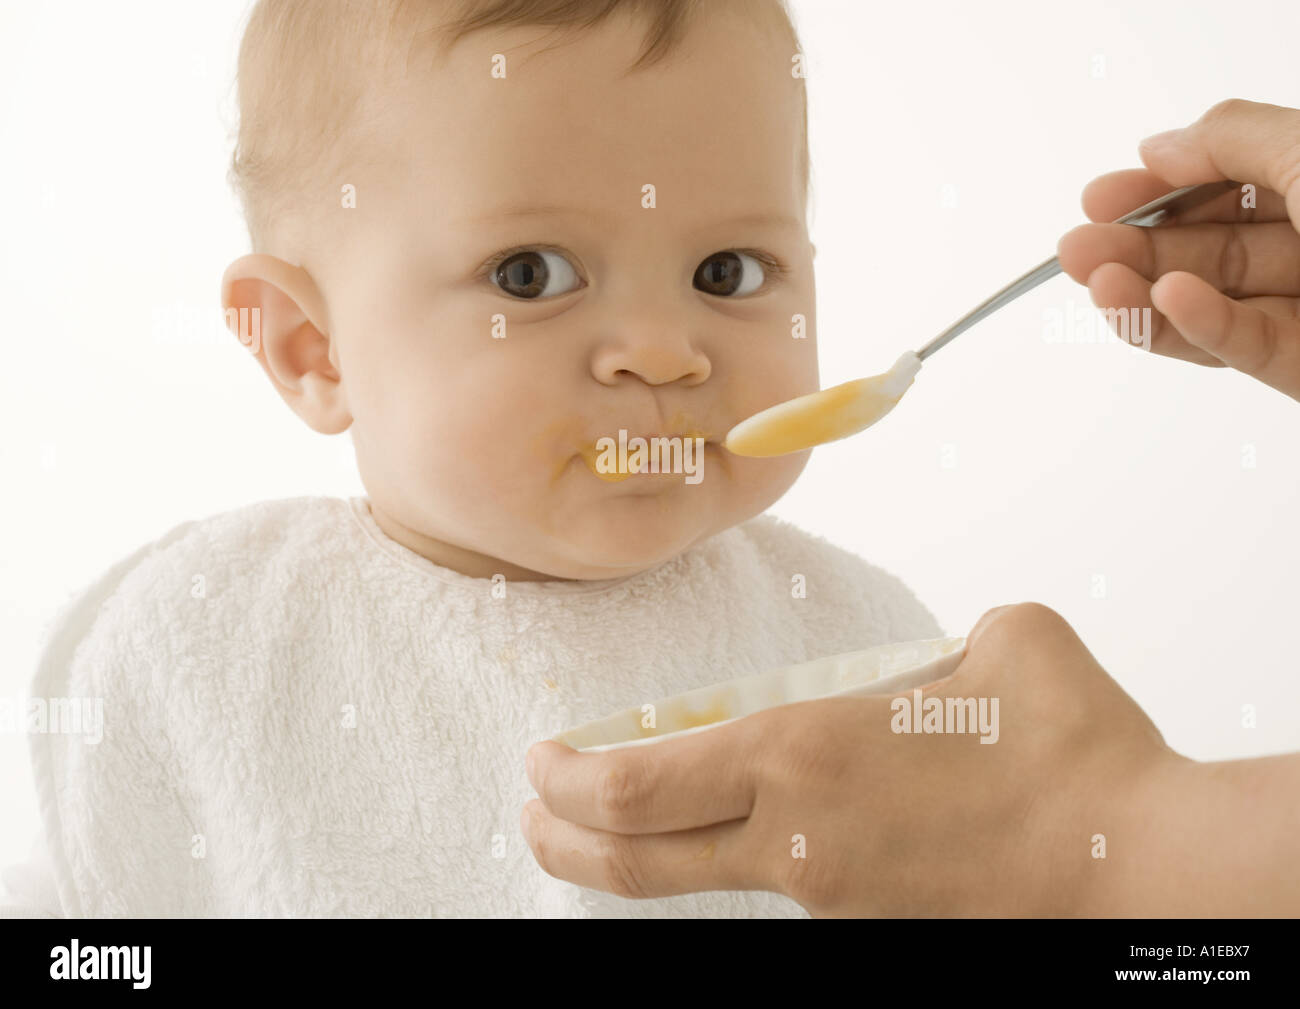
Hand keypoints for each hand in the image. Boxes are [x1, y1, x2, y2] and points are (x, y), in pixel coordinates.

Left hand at [522, 603, 1181, 915]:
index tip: (541, 762)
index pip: (636, 787)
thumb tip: (951, 661)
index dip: (569, 781)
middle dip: (564, 839)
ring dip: (648, 854)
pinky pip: (783, 885)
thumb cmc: (1069, 744)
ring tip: (623, 828)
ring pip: (705, 880)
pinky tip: (767, 830)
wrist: (1137, 865)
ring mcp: (828, 894)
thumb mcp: (1004, 643)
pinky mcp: (870, 922)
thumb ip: (947, 642)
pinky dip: (744, 858)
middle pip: (636, 861)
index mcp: (799, 758)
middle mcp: (793, 839)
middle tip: (532, 816)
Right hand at [1057, 99, 1299, 400]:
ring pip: (1212, 306)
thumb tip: (1158, 149)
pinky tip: (1167, 301)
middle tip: (1073, 252)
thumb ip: (1233, 139)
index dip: (1158, 194)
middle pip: (1206, 253)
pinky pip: (1245, 347)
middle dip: (1134, 250)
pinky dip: (1201, 326)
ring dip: (1148, 296)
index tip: (1099, 198)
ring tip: (1098, 284)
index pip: (1225, 191)